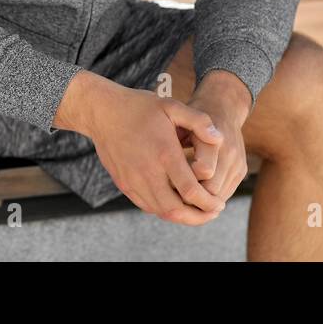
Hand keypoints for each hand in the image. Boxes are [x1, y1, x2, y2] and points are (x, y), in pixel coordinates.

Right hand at [88, 84, 227, 225]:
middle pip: (176, 210)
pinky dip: (164, 210)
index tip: (220, 203)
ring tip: (199, 211)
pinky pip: (147, 206)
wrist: (102, 113)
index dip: (208, 203)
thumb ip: (199, 121)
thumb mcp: (172, 106)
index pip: (190, 191)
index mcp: (164, 154)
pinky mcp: (124, 184)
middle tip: (214, 212)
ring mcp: (133, 181)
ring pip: (161, 211)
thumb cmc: (140, 107)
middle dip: (199, 217)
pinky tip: (177, 204)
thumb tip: (219, 139)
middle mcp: (147, 172)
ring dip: (182, 217)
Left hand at [180, 73, 250, 205]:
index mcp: (213, 139)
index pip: (203, 171)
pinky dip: (209, 198)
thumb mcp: (180, 118)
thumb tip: (168, 170)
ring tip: (181, 197)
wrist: (223, 105)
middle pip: (212, 190)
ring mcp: (238, 163)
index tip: (170, 182)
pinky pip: (225, 194)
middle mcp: (230, 152)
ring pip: (219, 197)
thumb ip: (175, 140)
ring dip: (201, 201)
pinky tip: (193, 192)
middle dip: (192, 197)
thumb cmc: (194, 114)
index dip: (185, 181)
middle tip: (172, 197)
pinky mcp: (241, 170)